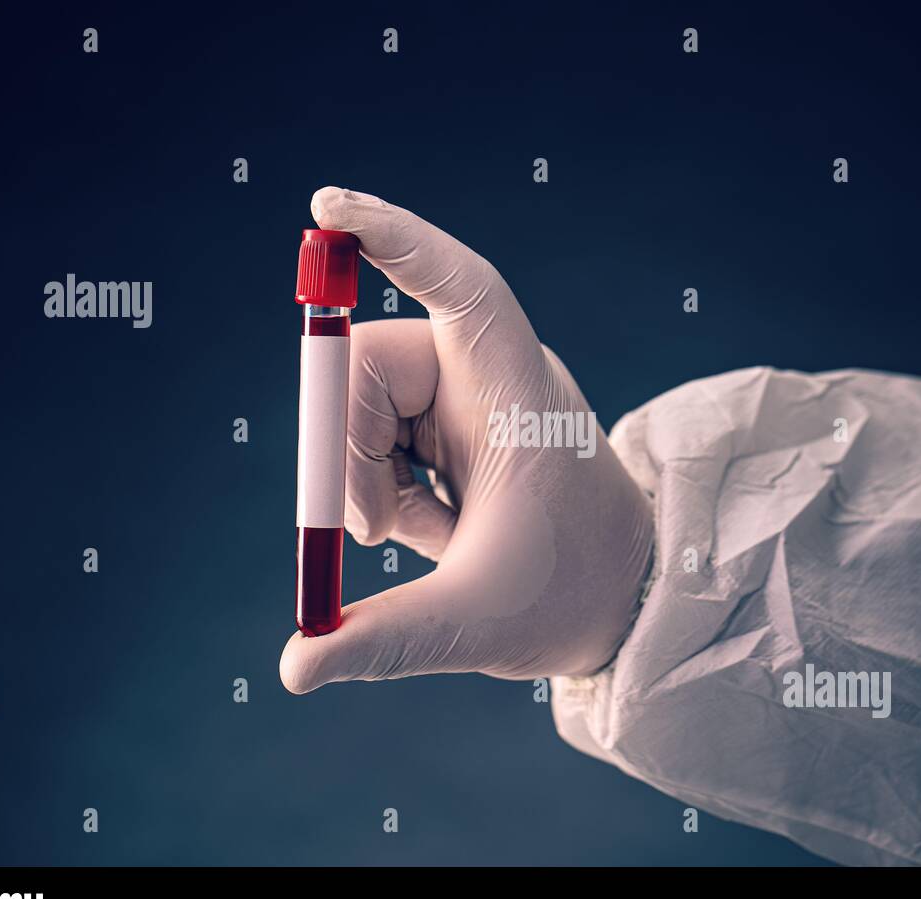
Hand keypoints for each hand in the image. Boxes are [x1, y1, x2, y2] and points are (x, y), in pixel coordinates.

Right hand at [279, 188, 654, 689]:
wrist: (627, 602)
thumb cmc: (575, 596)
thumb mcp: (476, 621)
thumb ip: (385, 641)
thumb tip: (293, 666)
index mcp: (519, 394)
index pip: (462, 285)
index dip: (398, 239)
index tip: (326, 210)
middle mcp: (492, 378)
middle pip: (378, 362)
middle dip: (353, 448)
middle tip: (367, 531)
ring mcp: (470, 400)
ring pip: (368, 405)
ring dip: (374, 482)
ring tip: (430, 540)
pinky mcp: (452, 427)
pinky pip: (381, 438)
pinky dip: (384, 491)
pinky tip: (433, 532)